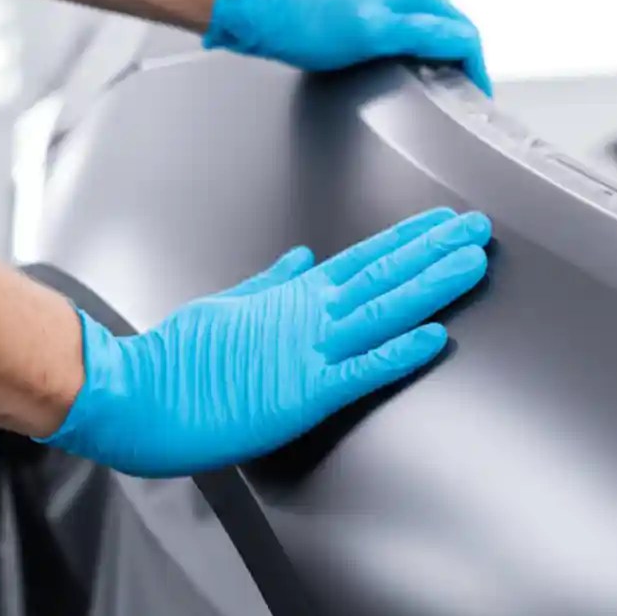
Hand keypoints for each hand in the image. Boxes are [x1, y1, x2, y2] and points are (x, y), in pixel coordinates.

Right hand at [39, 208, 491, 476]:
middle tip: (479, 227)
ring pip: (384, 310)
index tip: (445, 222)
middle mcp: (309, 314)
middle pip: (385, 275)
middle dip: (436, 250)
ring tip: (472, 262)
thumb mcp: (229, 304)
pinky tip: (434, 337)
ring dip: (432, 285)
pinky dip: (399, 352)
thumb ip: (270, 283)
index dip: (411, 240)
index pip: (366, 258)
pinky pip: (361, 370)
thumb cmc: (176, 356)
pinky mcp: (303, 392)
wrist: (136, 393)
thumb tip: (300, 259)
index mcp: (293, 296)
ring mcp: (309, 350)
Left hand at [204, 0, 492, 95]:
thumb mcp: (376, 34)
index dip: (476, 70)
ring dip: (446, 60)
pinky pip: (415, 32)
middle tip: (466, 100)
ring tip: (447, 90)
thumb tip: (464, 44)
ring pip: (436, 33)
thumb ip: (425, 36)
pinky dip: (424, 54)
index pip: (466, 33)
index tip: (479, 100)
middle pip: (454, 31)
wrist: (268, 16)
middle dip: (465, 65)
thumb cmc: (313, 26)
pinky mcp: (377, 7)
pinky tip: (416, 71)